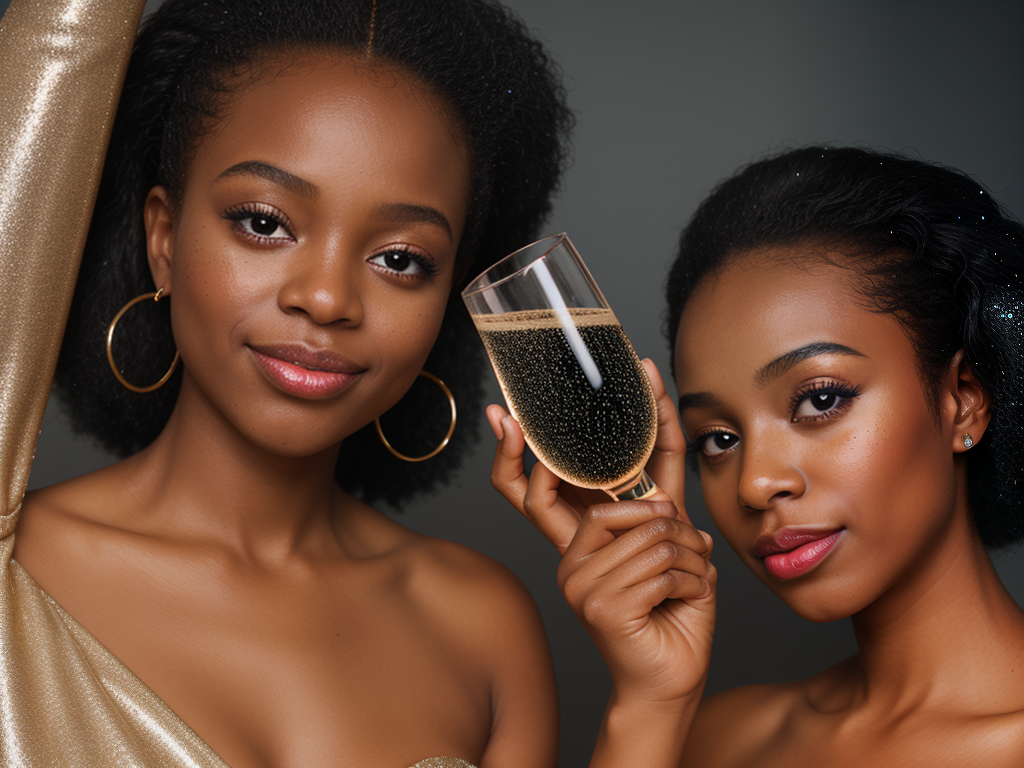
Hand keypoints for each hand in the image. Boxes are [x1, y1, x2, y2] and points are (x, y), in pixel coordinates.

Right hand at [487, 359, 715, 704]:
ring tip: (694, 577)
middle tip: (681, 529)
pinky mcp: (601, 606)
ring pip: (651, 532)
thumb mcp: (670, 550)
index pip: (554, 484)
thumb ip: (660, 511)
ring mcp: (580, 584)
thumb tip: (662, 496)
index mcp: (581, 542)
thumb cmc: (672, 616)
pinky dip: (692, 578)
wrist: (671, 682)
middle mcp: (571, 560)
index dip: (537, 447)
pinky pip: (661, 564)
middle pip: (607, 502)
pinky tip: (691, 596)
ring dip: (688, 555)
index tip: (515, 411)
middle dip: (660, 514)